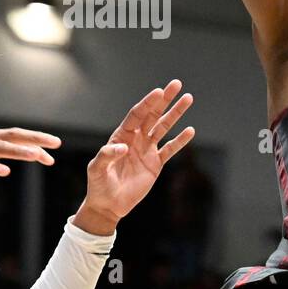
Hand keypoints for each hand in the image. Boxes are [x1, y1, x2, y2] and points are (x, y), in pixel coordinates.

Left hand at [74, 80, 194, 234]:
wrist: (108, 204)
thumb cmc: (99, 185)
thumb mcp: (97, 169)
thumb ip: (107, 156)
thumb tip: (123, 147)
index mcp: (121, 136)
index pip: (136, 115)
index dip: (147, 104)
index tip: (158, 92)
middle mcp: (135, 139)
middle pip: (152, 115)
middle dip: (164, 100)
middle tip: (176, 84)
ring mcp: (147, 150)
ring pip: (164, 128)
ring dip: (175, 114)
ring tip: (188, 98)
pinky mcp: (155, 164)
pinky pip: (170, 149)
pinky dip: (180, 141)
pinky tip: (190, 131)